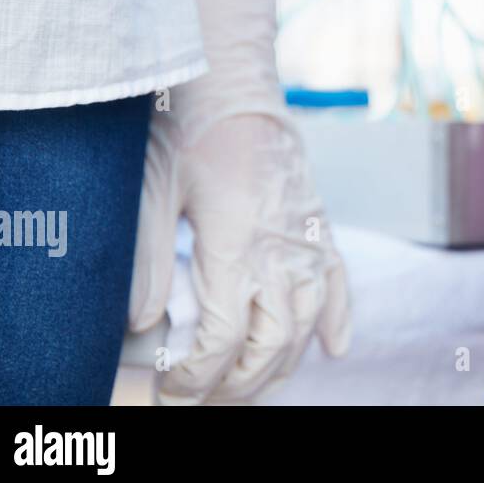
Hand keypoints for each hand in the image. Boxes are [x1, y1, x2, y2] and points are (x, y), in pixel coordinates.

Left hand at [128, 0, 350, 403]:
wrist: (235, 84)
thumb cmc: (186, 130)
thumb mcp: (151, 188)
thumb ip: (147, 257)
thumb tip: (142, 324)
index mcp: (237, 242)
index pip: (225, 336)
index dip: (198, 374)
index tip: (172, 387)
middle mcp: (281, 246)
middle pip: (272, 342)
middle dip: (239, 384)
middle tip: (204, 399)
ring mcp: (307, 236)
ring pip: (307, 322)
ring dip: (282, 365)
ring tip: (251, 387)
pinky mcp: (319, 223)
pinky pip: (340, 280)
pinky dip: (340, 319)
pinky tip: (334, 349)